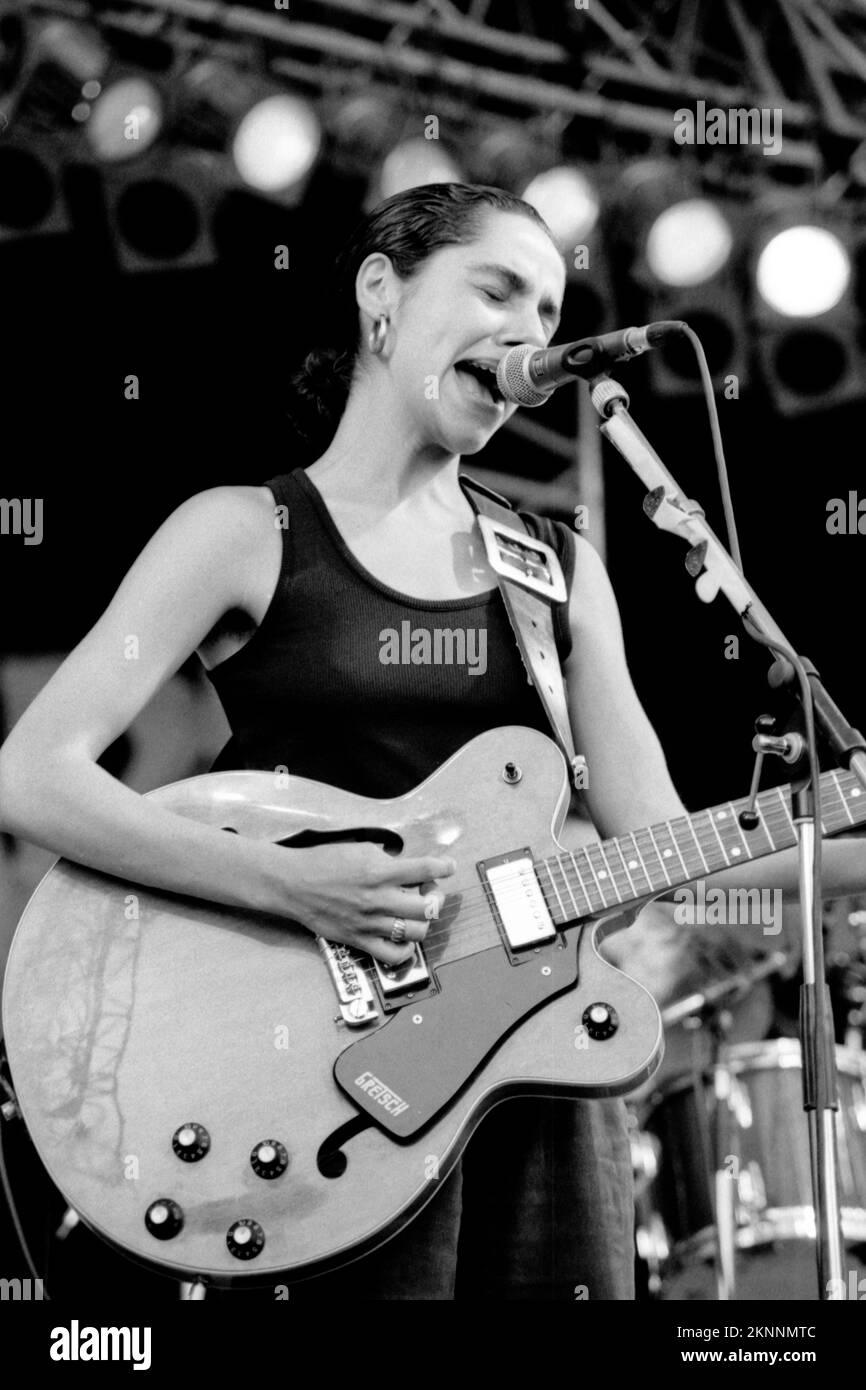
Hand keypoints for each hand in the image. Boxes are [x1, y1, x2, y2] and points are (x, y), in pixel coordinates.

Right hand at [278, 842, 455, 963]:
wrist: (293, 884)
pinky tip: (405, 938)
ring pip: (416, 932)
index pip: (425, 869)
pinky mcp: (359, 940)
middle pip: (427, 906)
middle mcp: (378, 898)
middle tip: (430, 892)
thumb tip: (408, 868)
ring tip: (417, 915)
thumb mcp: (359, 849)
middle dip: (436, 898)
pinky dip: (406, 950)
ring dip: (424, 922)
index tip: (449, 866)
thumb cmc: (323, 862)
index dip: (444, 867)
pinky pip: (393, 955)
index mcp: (379, 871)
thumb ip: (387, 860)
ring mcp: (370, 923)